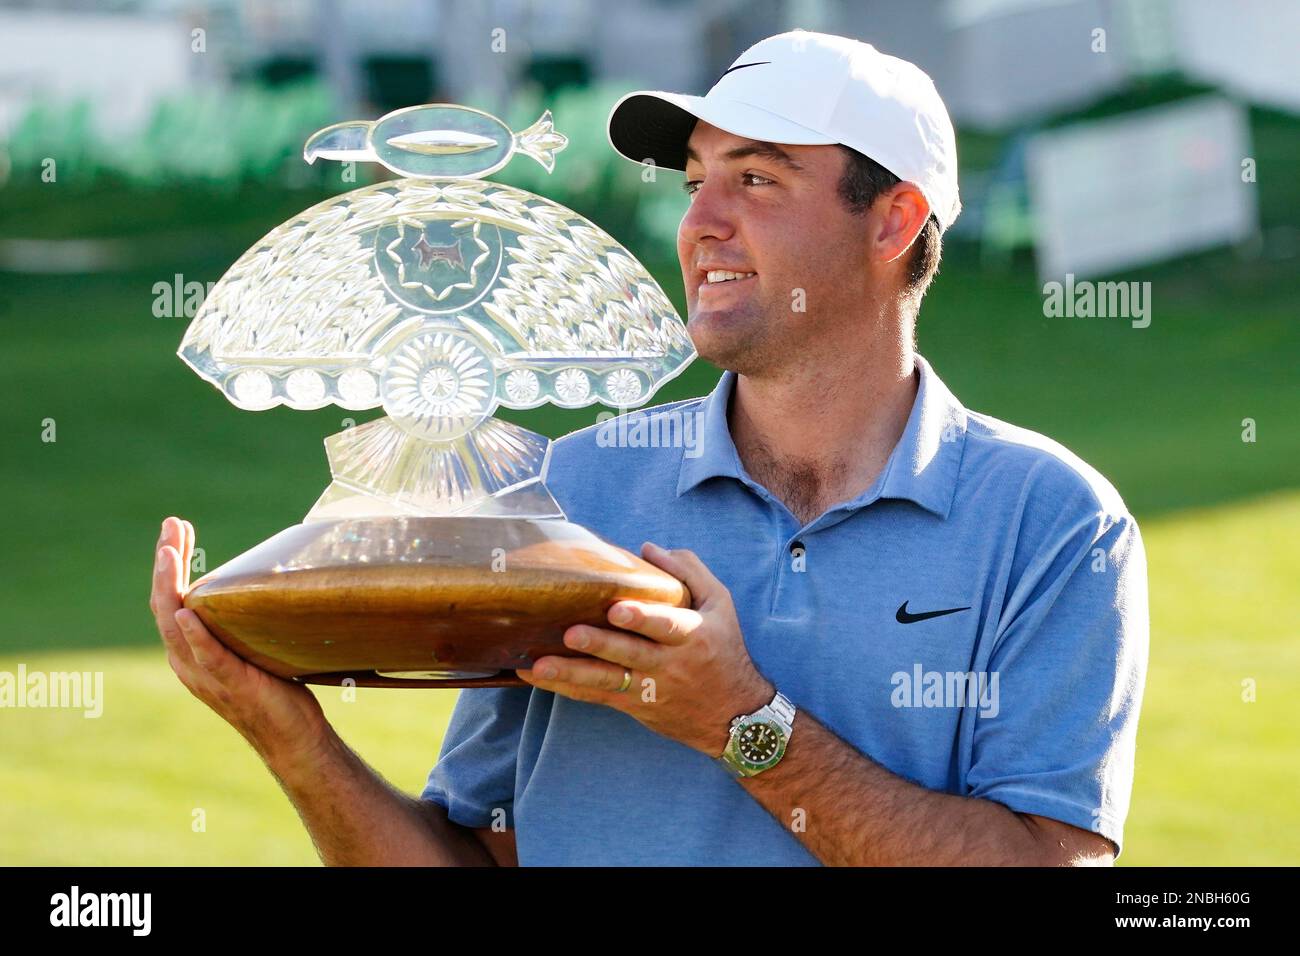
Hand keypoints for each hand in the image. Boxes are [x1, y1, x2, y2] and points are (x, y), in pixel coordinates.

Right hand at [150, 516, 328, 762]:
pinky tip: (187, 614)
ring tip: (169, 553)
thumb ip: (246, 622)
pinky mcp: (231, 685)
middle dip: (165, 564)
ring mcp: (206, 675)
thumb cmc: (279, 691)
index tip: (174, 531)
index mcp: (191, 653)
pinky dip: (195, 636)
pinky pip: (207, 658)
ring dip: (170, 588)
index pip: (172, 601)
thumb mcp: (255, 647)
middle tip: (169, 527)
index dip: (170, 567)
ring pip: (176, 626)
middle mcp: (189, 663)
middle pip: (165, 606)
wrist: (292, 738)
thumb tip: (268, 580)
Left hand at [517, 542, 773, 756]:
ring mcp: (650, 688)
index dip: (642, 618)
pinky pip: (599, 697)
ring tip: (539, 666)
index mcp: (692, 634)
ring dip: (572, 674)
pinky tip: (540, 679)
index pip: (665, 625)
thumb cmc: (724, 649)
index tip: (616, 610)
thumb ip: (689, 572)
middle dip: (599, 645)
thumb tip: (649, 548)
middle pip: (630, 654)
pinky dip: (569, 690)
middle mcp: (670, 664)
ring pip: (608, 681)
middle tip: (570, 634)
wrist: (735, 716)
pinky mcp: (635, 706)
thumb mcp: (721, 606)